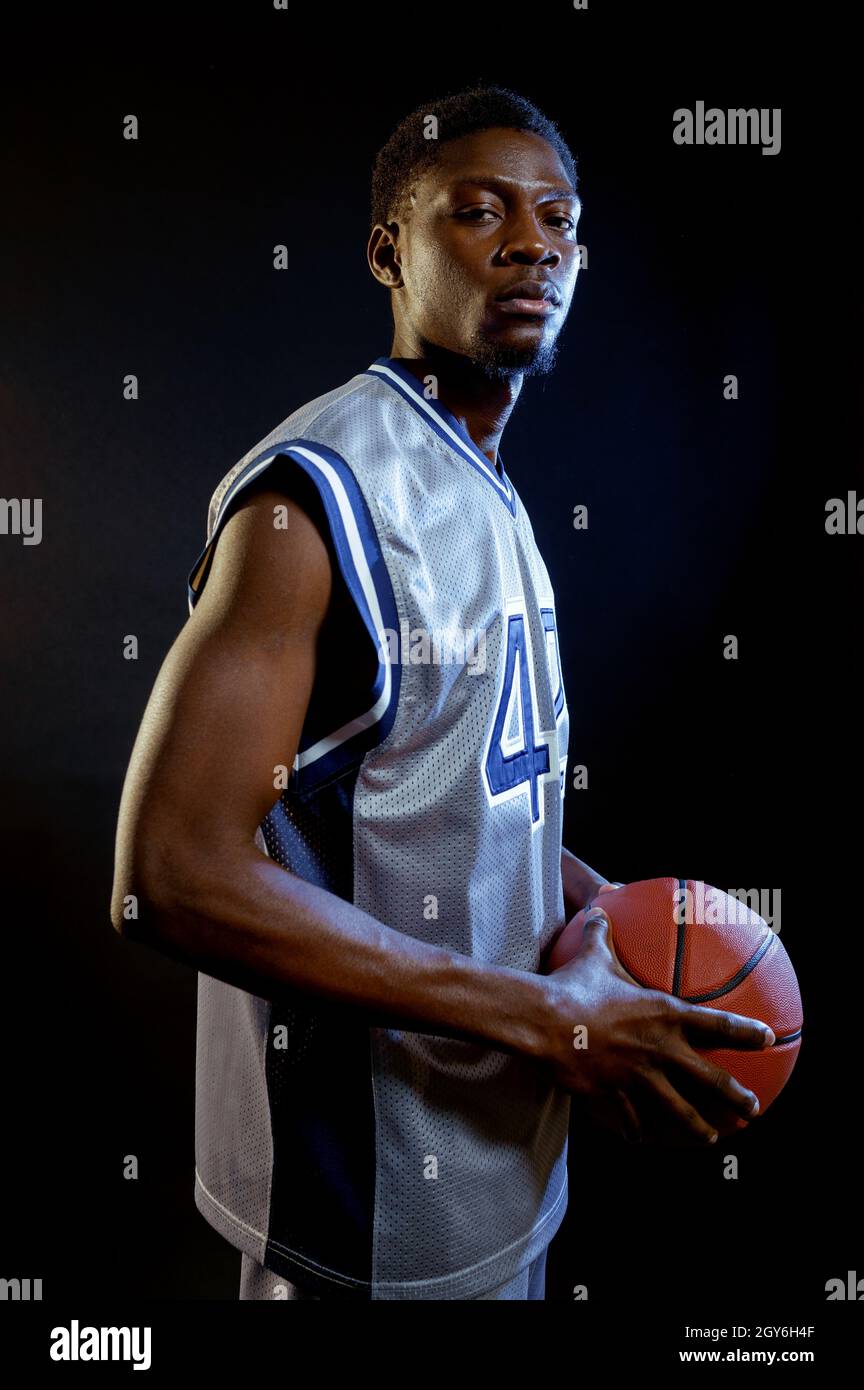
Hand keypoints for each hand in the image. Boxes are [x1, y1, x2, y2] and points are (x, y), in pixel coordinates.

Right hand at [540, 906, 773, 1145]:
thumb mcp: (592, 956)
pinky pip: (632, 1120)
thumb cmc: (573, 985)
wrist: (546, 1021)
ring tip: (710, 1138)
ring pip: (679, 1110)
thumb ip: (602, 935)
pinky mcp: (615, 1096)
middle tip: (751, 1109)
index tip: (767, 1038)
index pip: (718, 1024)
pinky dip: (638, 1132)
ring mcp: (640, 1077)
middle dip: (736, 1097)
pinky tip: (641, 1140)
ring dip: (697, 1127)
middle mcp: (661, 1048)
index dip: (747, 1032)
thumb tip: (599, 907)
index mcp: (665, 1014)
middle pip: (711, 1079)